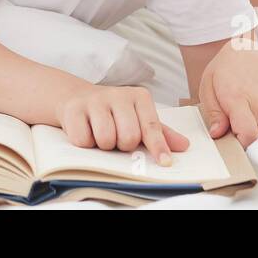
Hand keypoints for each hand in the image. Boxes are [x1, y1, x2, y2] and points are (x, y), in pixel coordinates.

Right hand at [55, 85, 190, 166]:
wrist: (78, 97)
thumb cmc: (114, 112)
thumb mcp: (138, 118)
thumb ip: (160, 133)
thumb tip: (183, 145)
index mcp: (139, 96)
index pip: (151, 126)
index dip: (158, 146)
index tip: (164, 162)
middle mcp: (118, 94)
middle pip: (128, 137)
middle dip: (123, 145)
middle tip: (117, 138)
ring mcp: (94, 100)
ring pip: (105, 139)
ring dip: (103, 145)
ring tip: (101, 134)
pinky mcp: (73, 109)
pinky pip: (83, 140)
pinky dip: (85, 142)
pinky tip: (86, 131)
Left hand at [199, 41, 257, 147]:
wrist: (248, 51)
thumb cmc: (225, 69)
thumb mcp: (207, 87)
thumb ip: (213, 114)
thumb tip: (217, 134)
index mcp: (239, 98)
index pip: (248, 134)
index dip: (238, 142)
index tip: (229, 136)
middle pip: (252, 136)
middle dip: (239, 132)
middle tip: (230, 115)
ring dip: (249, 126)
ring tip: (241, 107)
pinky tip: (251, 105)